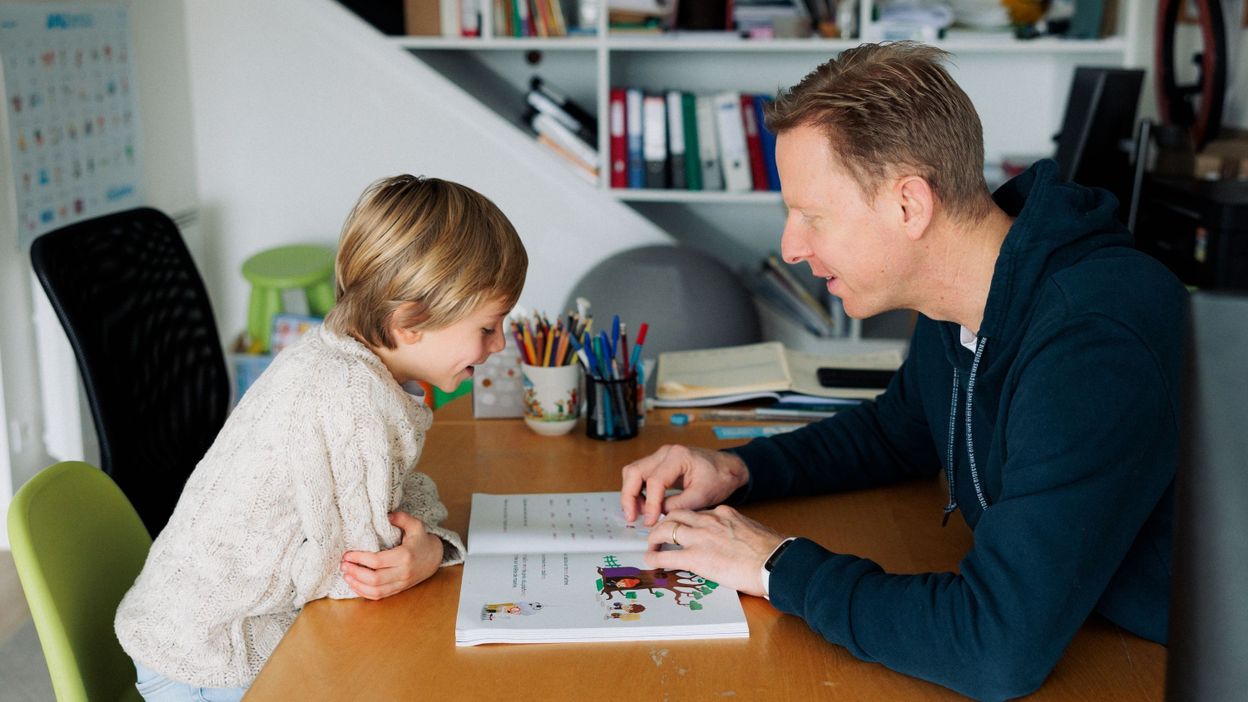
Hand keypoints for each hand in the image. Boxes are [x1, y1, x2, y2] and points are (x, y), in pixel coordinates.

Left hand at [340, 512, 442, 599]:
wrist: (434, 558)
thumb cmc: (421, 540)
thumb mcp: (416, 525)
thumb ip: (402, 518)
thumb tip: (386, 515)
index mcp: (405, 556)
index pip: (377, 561)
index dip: (359, 559)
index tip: (347, 554)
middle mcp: (403, 573)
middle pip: (374, 579)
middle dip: (355, 572)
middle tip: (343, 565)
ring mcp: (401, 583)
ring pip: (376, 591)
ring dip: (358, 585)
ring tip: (346, 575)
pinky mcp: (399, 589)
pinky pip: (380, 596)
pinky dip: (365, 593)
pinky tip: (355, 585)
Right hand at [620, 444, 748, 526]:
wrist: (728, 468)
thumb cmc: (719, 477)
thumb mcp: (703, 495)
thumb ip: (679, 505)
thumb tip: (658, 515)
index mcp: (678, 456)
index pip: (655, 481)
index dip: (651, 504)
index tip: (651, 521)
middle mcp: (665, 453)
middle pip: (634, 472)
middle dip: (629, 497)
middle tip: (632, 518)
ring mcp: (660, 457)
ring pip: (633, 473)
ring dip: (631, 494)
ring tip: (638, 514)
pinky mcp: (659, 464)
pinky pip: (640, 476)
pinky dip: (637, 491)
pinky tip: (643, 507)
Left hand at [644, 506, 784, 597]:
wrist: (774, 562)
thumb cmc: (770, 551)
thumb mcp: (751, 531)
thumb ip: (737, 531)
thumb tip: (734, 542)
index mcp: (723, 513)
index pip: (697, 512)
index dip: (686, 521)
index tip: (683, 527)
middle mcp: (708, 521)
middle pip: (676, 515)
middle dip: (664, 523)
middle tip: (659, 533)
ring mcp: (700, 537)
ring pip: (666, 529)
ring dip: (655, 537)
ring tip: (651, 545)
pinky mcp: (696, 557)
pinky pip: (667, 555)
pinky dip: (655, 557)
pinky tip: (651, 561)